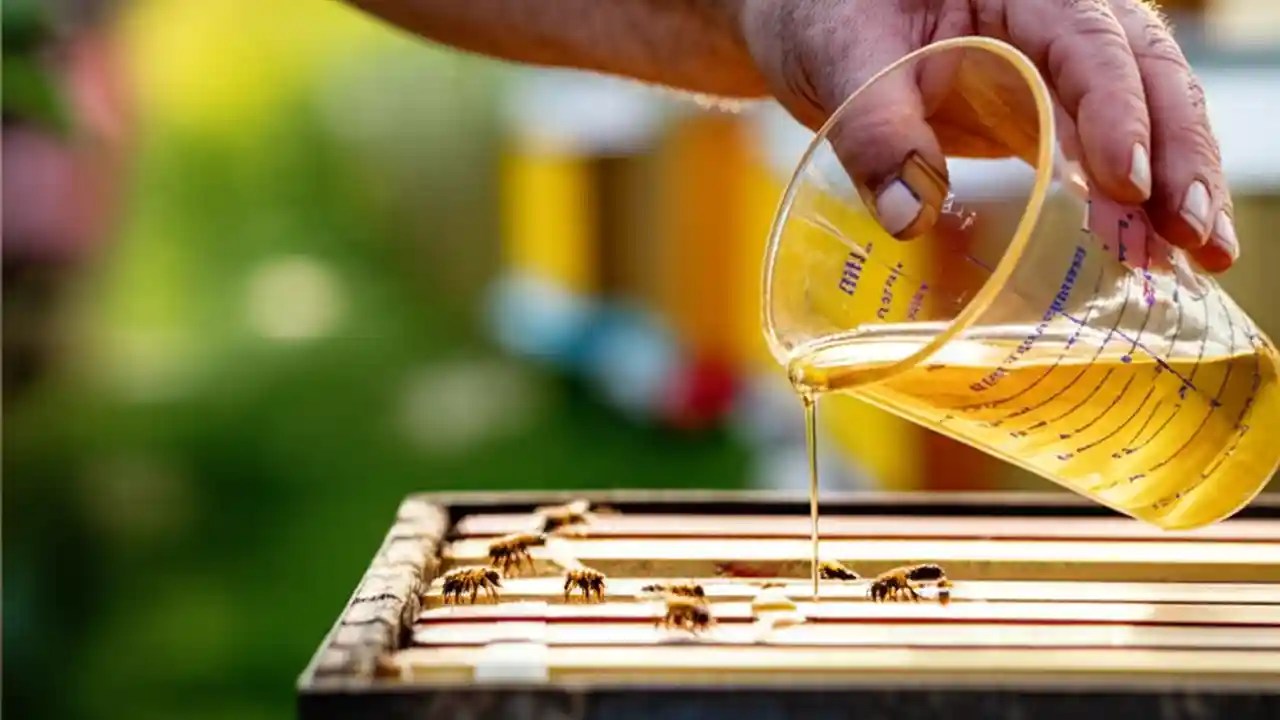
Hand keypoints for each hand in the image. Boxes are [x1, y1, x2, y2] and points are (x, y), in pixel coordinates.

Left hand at [738, 0, 1235, 272]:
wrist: (818, 22)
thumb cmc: (828, 18)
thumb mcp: (841, 58)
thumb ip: (873, 127)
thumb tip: (906, 216)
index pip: (1087, 40)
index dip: (1115, 109)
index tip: (1127, 181)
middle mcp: (1057, 20)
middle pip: (1147, 76)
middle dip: (1180, 156)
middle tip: (1197, 235)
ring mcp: (1060, 67)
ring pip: (1148, 111)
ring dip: (1179, 184)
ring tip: (1204, 255)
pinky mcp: (1049, 112)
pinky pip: (1109, 147)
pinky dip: (1138, 198)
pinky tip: (1159, 251)